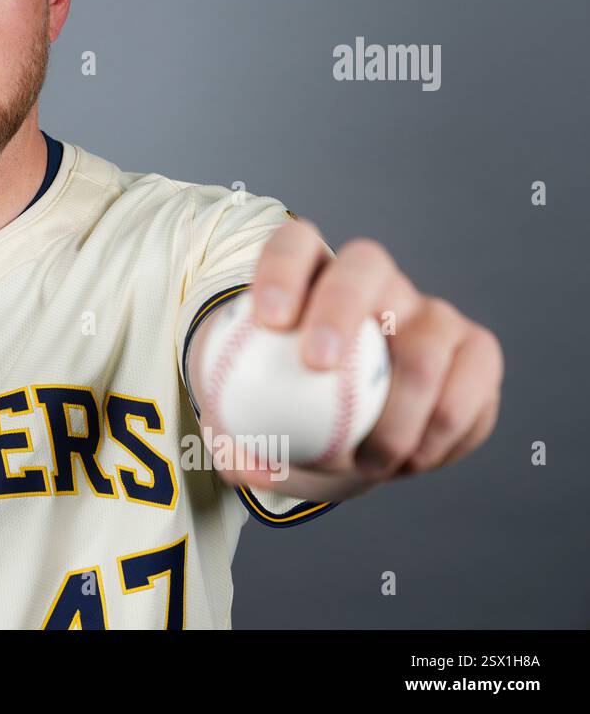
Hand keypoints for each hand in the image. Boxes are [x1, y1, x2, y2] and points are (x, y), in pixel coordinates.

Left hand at [209, 219, 503, 502]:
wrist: (357, 441)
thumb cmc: (293, 422)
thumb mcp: (257, 435)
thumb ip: (238, 447)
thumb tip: (242, 467)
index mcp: (311, 279)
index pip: (294, 246)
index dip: (281, 269)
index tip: (268, 320)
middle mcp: (375, 282)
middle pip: (364, 265)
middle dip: (340, 307)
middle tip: (316, 367)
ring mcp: (430, 312)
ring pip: (425, 343)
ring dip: (398, 414)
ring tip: (369, 462)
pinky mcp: (475, 350)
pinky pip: (470, 387)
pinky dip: (442, 434)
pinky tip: (414, 462)